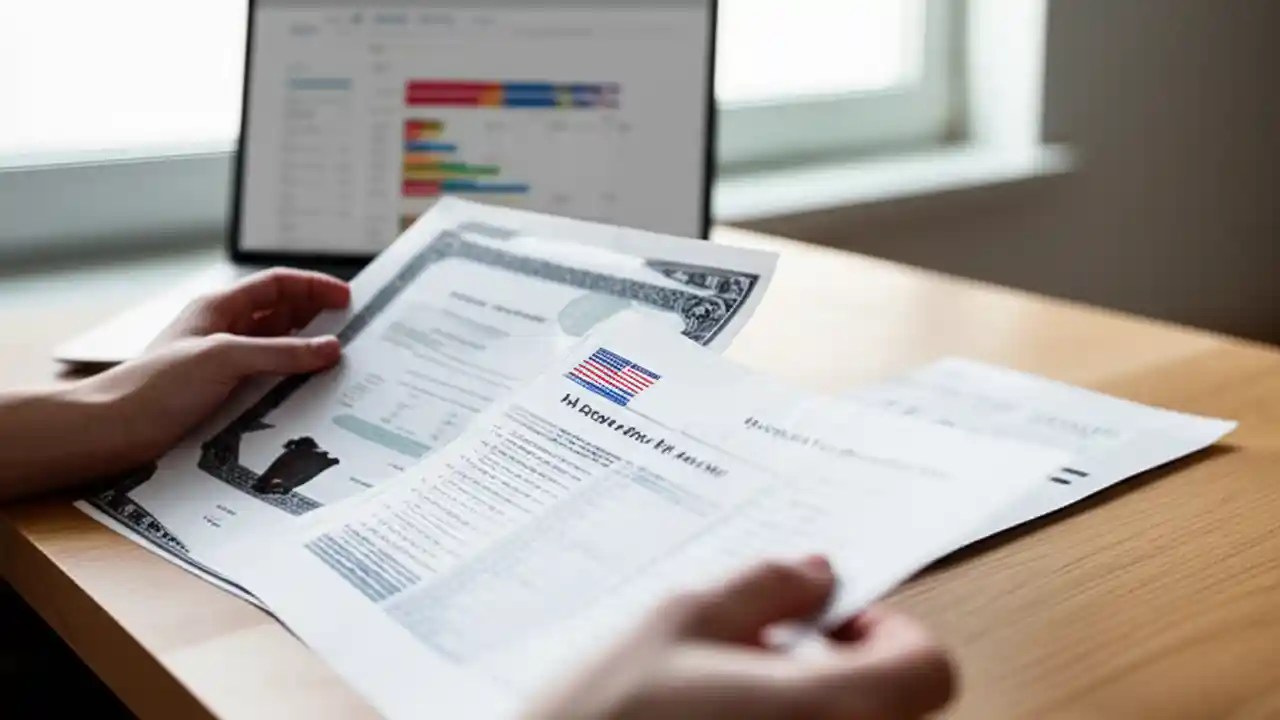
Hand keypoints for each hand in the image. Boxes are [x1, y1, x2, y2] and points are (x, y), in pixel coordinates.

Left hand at [39, 269, 349, 488]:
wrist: (113, 429)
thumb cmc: (154, 386)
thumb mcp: (224, 359)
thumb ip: (280, 352)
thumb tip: (330, 348)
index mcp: (219, 308)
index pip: (277, 285)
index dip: (313, 287)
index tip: (347, 299)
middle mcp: (223, 330)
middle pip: (281, 313)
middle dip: (316, 317)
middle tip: (352, 330)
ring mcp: (224, 362)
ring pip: (277, 346)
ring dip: (306, 350)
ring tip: (338, 360)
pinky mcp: (223, 392)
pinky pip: (268, 377)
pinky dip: (292, 378)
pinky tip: (310, 390)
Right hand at [525, 558, 953, 719]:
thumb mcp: (676, 623)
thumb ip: (762, 587)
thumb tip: (815, 573)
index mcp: (829, 711)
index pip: (929, 667)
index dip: (888, 635)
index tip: (832, 628)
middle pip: (893, 706)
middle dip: (838, 671)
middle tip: (759, 659)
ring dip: (809, 708)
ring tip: (724, 702)